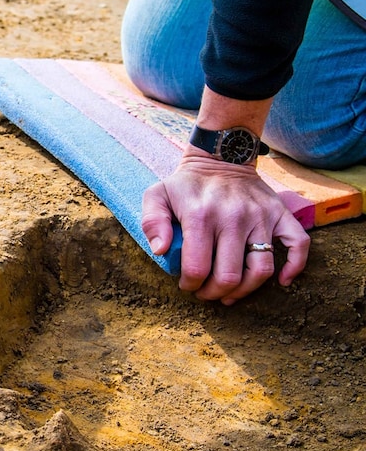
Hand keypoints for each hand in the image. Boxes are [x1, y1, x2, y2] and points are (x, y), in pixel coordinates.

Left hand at [141, 151, 309, 304]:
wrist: (222, 156)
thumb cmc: (186, 184)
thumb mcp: (157, 195)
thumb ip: (152, 222)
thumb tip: (160, 251)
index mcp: (201, 216)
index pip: (198, 267)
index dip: (191, 284)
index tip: (187, 285)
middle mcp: (234, 218)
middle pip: (230, 276)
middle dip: (215, 293)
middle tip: (206, 293)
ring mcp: (261, 217)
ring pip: (262, 270)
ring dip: (246, 291)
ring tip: (230, 294)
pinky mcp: (280, 215)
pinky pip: (299, 245)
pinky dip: (295, 267)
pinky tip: (282, 281)